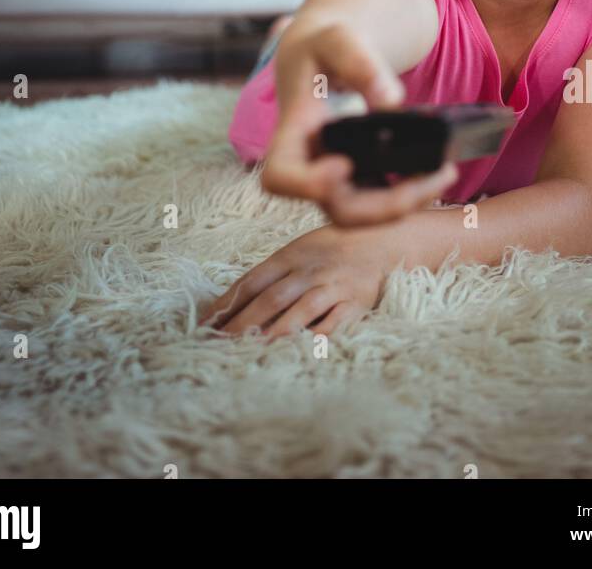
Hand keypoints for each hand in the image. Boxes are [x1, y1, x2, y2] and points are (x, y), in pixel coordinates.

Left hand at [197, 223, 394, 338]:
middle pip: (270, 298)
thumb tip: (233, 302)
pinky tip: (299, 353)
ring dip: (273, 332)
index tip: (206, 323)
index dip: (228, 302)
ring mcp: (332, 287)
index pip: (253, 280)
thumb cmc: (334, 247)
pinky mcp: (355, 303)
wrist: (384, 238)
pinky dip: (316, 338)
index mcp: (291, 255)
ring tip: (250, 351)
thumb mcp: (300, 250)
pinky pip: (333, 324)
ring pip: (298, 311)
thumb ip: (272, 274)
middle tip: (218, 345)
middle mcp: (309, 270)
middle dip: (242, 323)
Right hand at [260, 18, 457, 226]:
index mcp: (292, 133)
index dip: (308, 184)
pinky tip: (436, 173)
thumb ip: (360, 63)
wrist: (323, 55)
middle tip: (433, 175)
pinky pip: (378, 203)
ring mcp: (331, 176)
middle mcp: (307, 165)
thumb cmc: (324, 45)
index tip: (344, 165)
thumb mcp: (338, 39)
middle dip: (385, 205)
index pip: (281, 177)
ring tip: (445, 172)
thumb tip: (391, 101)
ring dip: (405, 204)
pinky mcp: (355, 178)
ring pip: (362, 214)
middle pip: (336, 209)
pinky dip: (408, 195)